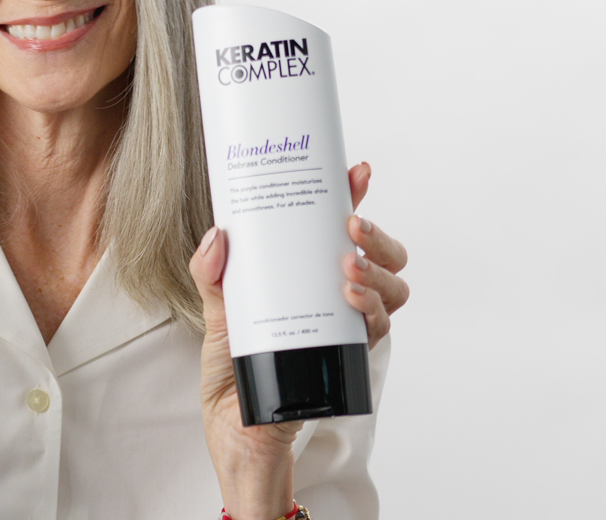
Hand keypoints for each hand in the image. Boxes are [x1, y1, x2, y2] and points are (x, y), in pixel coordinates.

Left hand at [188, 161, 411, 519]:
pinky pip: (375, 330)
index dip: (354, 197)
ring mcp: (347, 329)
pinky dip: (369, 311)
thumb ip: (212, 277)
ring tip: (348, 268)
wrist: (236, 435)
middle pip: (384, 257)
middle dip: (376, 235)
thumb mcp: (215, 318)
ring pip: (393, 290)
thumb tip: (218, 235)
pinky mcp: (348, 360)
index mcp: (309, 278)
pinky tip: (350, 300)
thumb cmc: (231, 375)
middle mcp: (337, 299)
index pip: (340, 231)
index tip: (356, 171)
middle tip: (351, 226)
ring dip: (376, 272)